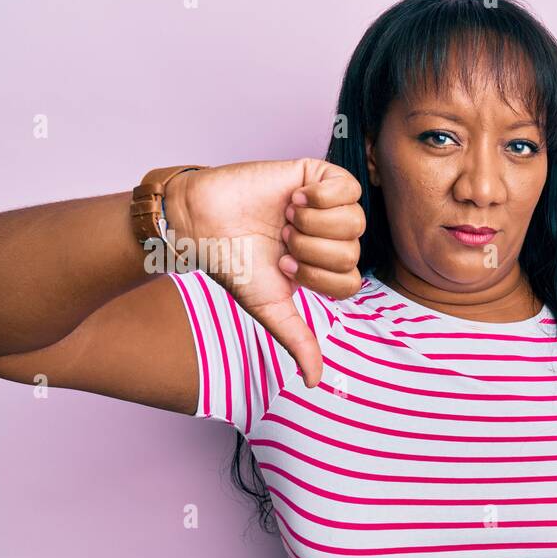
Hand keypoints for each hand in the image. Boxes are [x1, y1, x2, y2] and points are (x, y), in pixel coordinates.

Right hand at [164, 158, 363, 387]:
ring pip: (355, 221)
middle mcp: (330, 239)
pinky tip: (295, 198)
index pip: (351, 282)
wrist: (202, 221)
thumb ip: (299, 341)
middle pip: (354, 252)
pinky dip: (322, 197)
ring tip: (286, 219)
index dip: (317, 277)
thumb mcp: (270, 308)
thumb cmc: (234, 263)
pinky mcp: (317, 175)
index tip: (284, 265)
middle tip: (281, 241)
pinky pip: (349, 187)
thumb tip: (314, 381)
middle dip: (310, 251)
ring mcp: (326, 207)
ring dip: (313, 225)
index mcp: (324, 269)